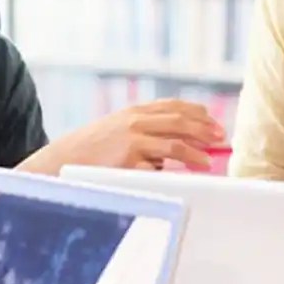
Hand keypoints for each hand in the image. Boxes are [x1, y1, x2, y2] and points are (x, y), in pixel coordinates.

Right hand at [18, 99, 225, 174]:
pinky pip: (158, 169)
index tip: (215, 123)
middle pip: (180, 122)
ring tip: (207, 162)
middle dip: (204, 130)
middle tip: (220, 139)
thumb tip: (181, 136)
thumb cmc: (94, 148)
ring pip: (174, 146)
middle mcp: (135, 123)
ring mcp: (132, 143)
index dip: (198, 113)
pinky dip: (171, 173)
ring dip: (195, 154)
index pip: (174, 106)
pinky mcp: (128, 164)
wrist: (63, 160)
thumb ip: (145, 127)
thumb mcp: (118, 127)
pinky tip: (181, 177)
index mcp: (134, 111)